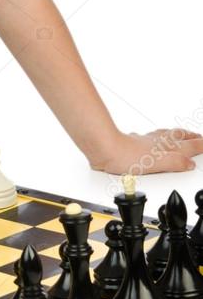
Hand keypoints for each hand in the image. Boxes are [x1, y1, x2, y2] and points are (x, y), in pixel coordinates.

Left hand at [87, 128, 202, 174]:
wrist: (104, 149)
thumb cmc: (125, 156)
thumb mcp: (157, 164)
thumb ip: (175, 163)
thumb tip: (189, 164)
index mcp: (164, 147)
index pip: (188, 146)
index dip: (199, 145)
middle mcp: (156, 142)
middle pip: (178, 137)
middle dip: (190, 137)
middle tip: (199, 137)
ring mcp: (144, 142)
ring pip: (165, 135)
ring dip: (176, 135)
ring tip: (181, 135)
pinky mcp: (133, 144)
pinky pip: (151, 138)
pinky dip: (158, 137)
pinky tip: (152, 140)